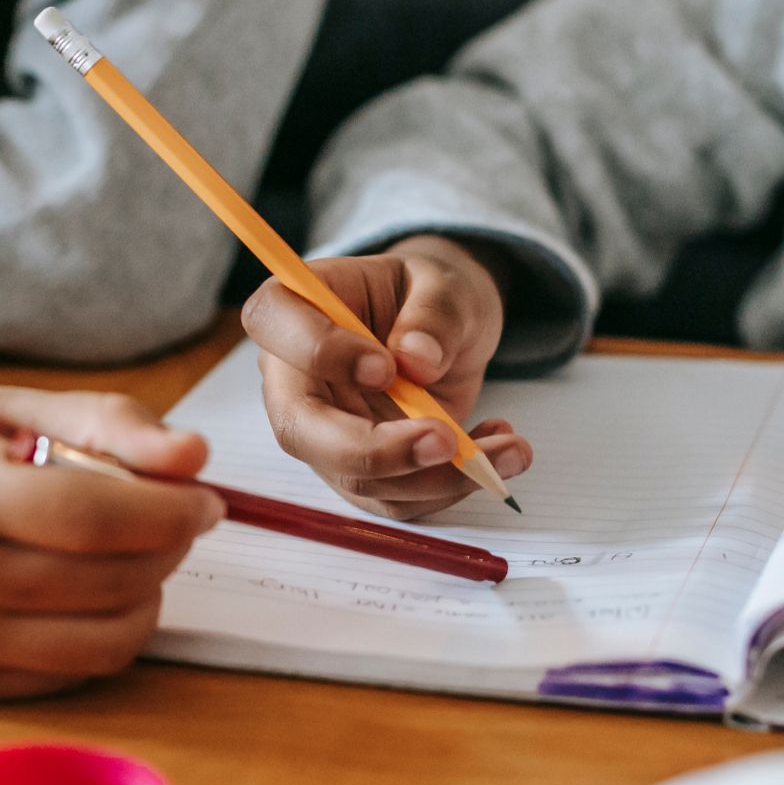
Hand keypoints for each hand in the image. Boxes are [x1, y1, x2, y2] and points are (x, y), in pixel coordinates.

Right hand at [0, 386, 222, 699]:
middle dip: (167, 550)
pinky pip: (67, 672)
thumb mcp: (14, 405)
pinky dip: (102, 634)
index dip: (167, 512)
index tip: (207, 500)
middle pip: (101, 581)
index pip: (89, 515)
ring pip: (97, 640)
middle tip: (179, 521)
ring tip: (139, 557)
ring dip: (146, 598)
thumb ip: (108, 423)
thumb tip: (194, 458)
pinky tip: (88, 594)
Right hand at [240, 235, 531, 519]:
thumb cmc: (429, 296)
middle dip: (374, 450)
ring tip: (509, 449)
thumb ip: (434, 314)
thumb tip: (417, 359)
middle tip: (446, 440)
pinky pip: (397, 500)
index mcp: (295, 308)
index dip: (320, 352)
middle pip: (300, 429)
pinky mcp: (362, 472)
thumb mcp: (444, 284)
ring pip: (357, 479)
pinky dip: (452, 487)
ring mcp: (325, 434)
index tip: (385, 366)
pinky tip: (494, 451)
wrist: (447, 329)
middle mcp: (295, 378)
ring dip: (437, 477)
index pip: (274, 326)